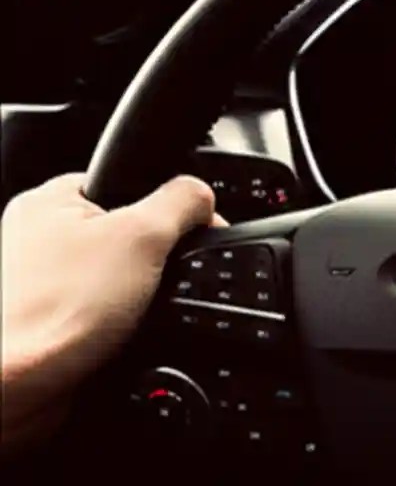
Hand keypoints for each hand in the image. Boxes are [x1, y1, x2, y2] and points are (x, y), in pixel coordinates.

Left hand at [1, 174, 217, 452]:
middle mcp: (38, 237)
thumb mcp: (143, 236)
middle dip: (153, 257)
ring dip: (139, 294)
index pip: (127, 182)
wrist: (18, 388)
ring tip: (133, 310)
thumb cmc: (56, 311)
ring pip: (119, 276)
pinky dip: (122, 322)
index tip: (190, 230)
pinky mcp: (50, 321)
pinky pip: (106, 311)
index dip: (167, 205)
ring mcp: (41, 282)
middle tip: (157, 275)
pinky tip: (122, 332)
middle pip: (127, 233)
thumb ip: (181, 202)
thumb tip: (201, 195)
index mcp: (50, 200)